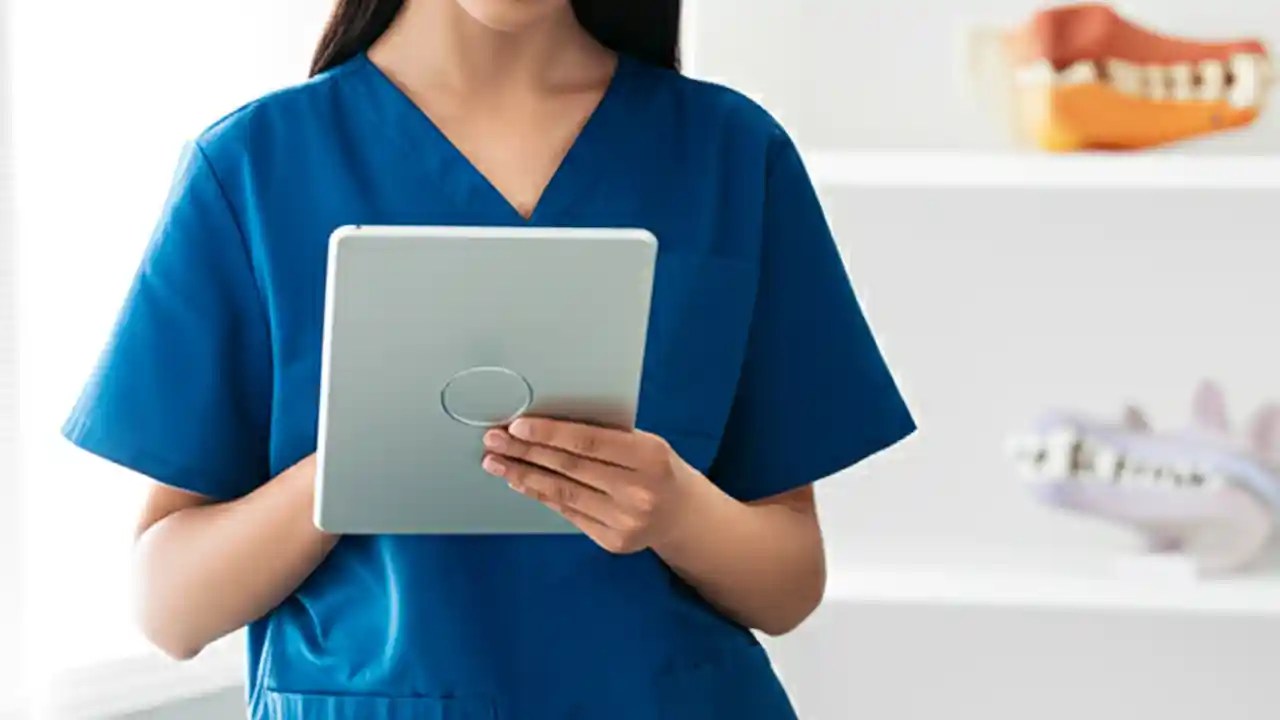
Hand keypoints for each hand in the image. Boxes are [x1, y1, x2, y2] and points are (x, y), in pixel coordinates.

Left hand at [480, 417, 701, 553]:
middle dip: (526, 451)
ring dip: (524, 475)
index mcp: (650, 456)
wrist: (683, 515)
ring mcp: (626, 521)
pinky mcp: (613, 541)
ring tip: (496, 461)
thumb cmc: (657, 467)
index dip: (550, 433)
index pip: (590, 442)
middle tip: (494, 439)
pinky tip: (520, 481)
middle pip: (570, 468)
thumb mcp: (645, 442)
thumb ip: (606, 435)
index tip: (517, 425)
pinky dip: (540, 494)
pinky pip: (568, 512)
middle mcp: (639, 491)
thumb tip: (546, 422)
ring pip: (563, 493)